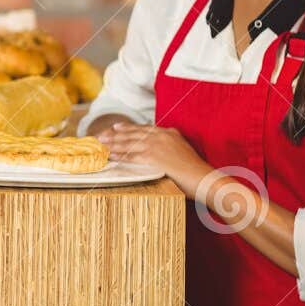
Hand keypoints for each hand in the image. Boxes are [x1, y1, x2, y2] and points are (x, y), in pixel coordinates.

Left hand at [95, 123, 211, 196]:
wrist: (204, 178)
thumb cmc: (196, 172)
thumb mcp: (182, 153)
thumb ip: (169, 150)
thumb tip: (159, 155)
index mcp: (170, 133)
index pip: (143, 129)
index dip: (127, 128)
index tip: (115, 127)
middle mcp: (162, 136)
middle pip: (133, 133)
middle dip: (114, 134)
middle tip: (100, 135)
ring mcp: (158, 145)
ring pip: (129, 143)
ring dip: (113, 143)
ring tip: (100, 144)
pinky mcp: (154, 157)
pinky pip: (132, 155)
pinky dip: (119, 155)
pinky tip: (110, 155)